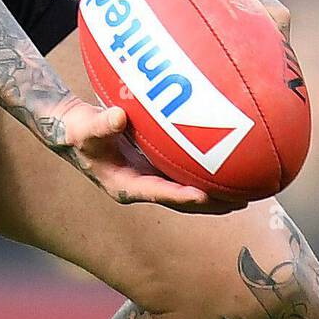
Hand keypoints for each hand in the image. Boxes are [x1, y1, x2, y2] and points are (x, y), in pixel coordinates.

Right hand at [50, 96, 247, 213]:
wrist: (71, 131)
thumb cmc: (77, 131)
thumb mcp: (84, 129)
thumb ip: (101, 124)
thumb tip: (119, 115)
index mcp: (125, 185)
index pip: (159, 194)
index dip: (182, 197)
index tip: (205, 196)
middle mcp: (142, 185)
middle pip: (182, 200)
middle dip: (212, 203)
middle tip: (243, 201)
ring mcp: (149, 177)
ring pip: (187, 189)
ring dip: (215, 193)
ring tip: (247, 191)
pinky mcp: (152, 165)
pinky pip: (183, 171)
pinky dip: (203, 171)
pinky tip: (225, 165)